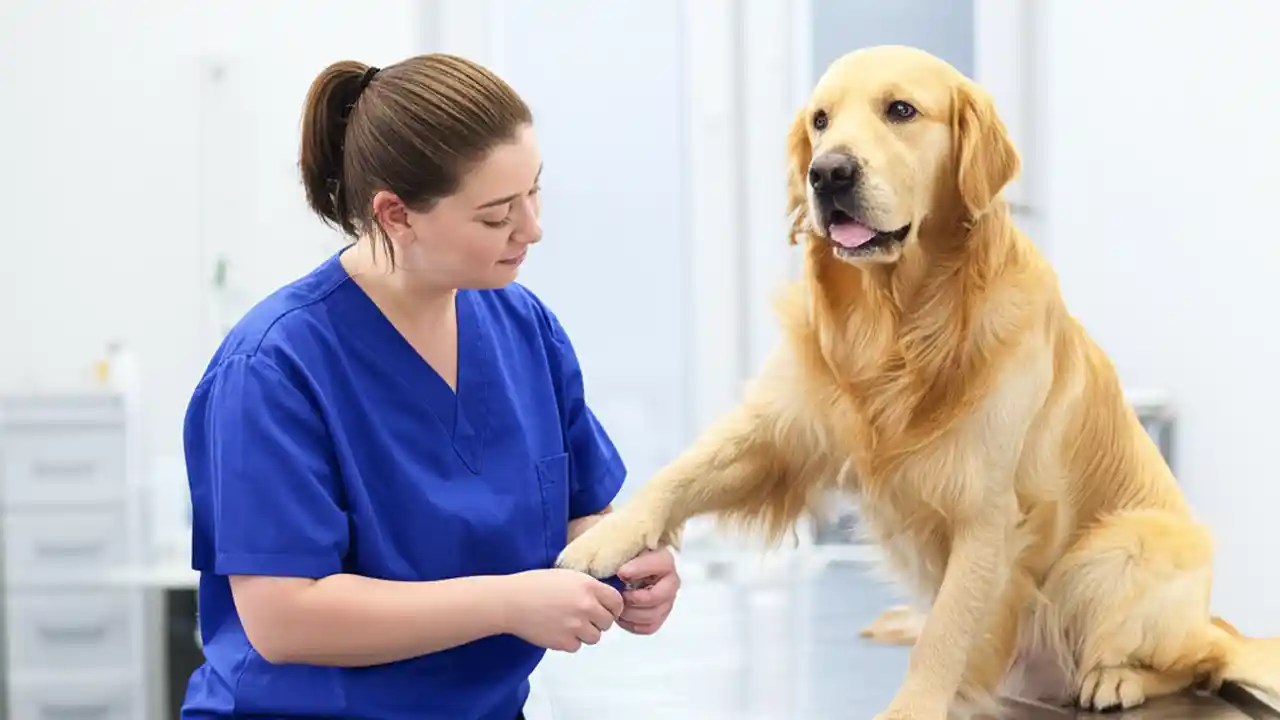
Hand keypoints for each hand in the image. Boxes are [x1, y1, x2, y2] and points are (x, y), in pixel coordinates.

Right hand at [502, 568, 623, 651]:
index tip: (607, 610)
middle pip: (608, 622)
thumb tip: (603, 600)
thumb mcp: (566, 576)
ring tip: (568, 624)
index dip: (613, 607)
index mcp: (589, 586)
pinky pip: (576, 646)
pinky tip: (556, 630)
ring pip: (594, 637)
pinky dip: (569, 641)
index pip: (617, 602)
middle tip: (583, 618)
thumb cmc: (534, 585)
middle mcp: (586, 606)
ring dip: (585, 633)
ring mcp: (576, 626)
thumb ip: (587, 587)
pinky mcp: (564, 642)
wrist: (511, 601)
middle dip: (598, 621)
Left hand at [615, 547, 679, 634]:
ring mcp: (667, 601)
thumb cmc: (624, 558)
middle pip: (657, 597)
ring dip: (630, 614)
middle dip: (633, 599)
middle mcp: (670, 582)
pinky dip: (632, 624)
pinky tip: (620, 615)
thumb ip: (621, 555)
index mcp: (664, 560)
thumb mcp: (624, 551)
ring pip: (652, 615)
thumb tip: (620, 574)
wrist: (625, 571)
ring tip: (616, 606)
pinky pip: (648, 627)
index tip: (620, 573)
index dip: (639, 570)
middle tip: (618, 595)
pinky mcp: (660, 616)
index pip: (659, 565)